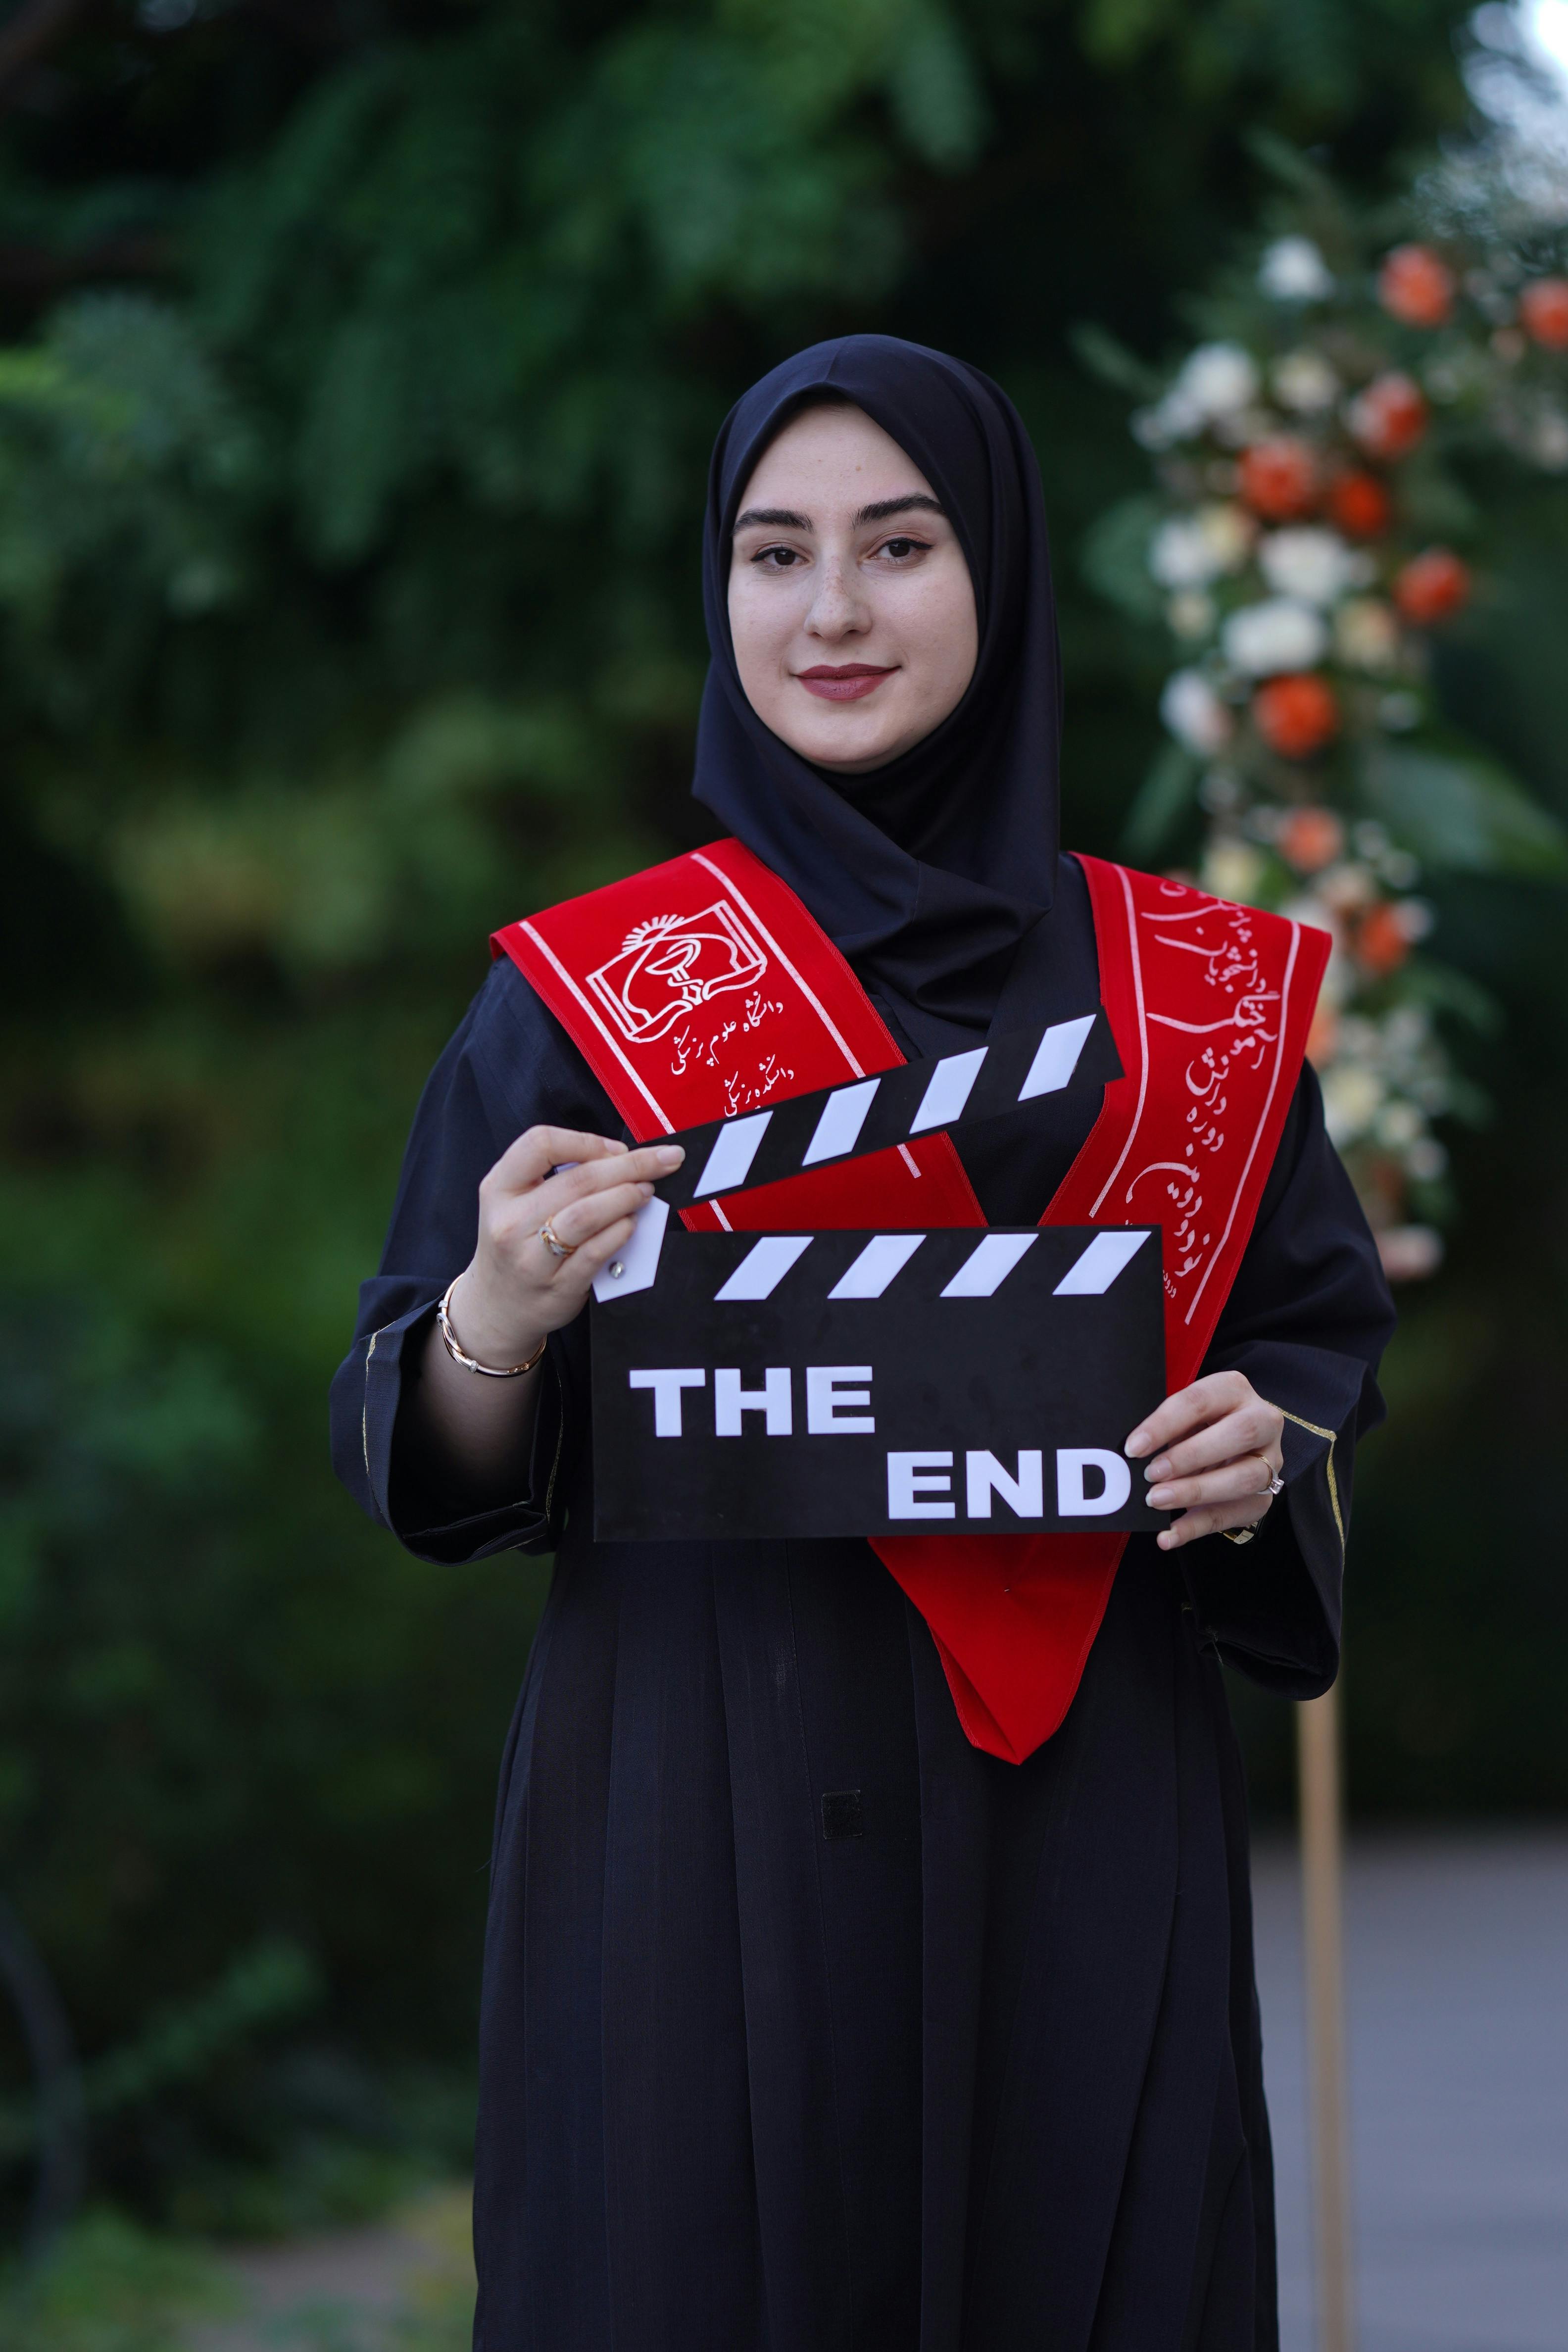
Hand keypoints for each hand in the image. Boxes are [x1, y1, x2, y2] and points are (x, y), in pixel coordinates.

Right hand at [447, 1126, 683, 1366]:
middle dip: (630, 1166)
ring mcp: (532, 1258)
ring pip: (587, 1214)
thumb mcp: (516, 1202)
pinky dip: (621, 1232)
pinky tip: (632, 1223)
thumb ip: (556, 1177)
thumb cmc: (517, 1246)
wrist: (498, 1307)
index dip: (586, 1141)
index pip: (540, 1144)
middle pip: (578, 1179)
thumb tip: (619, 1159)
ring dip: (627, 1196)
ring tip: (646, 1190)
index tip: (616, 1148)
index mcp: (499, 1189)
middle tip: (662, 1161)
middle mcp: (511, 1221)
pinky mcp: (558, 1286)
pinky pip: (597, 1252)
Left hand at [1124, 1371, 1283, 1551]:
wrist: (1234, 1445)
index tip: (1135, 1447)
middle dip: (1190, 1456)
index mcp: (1234, 1390)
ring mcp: (1270, 1460)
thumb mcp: (1184, 1418)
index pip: (1200, 1401)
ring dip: (1197, 1492)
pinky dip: (1197, 1526)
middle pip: (1238, 1434)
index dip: (1165, 1424)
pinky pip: (1235, 1514)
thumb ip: (1165, 1429)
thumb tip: (1131, 1452)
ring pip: (1245, 1477)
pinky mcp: (1265, 1496)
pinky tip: (1169, 1534)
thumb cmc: (1199, 1426)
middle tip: (1152, 1474)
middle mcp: (1262, 1421)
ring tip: (1157, 1501)